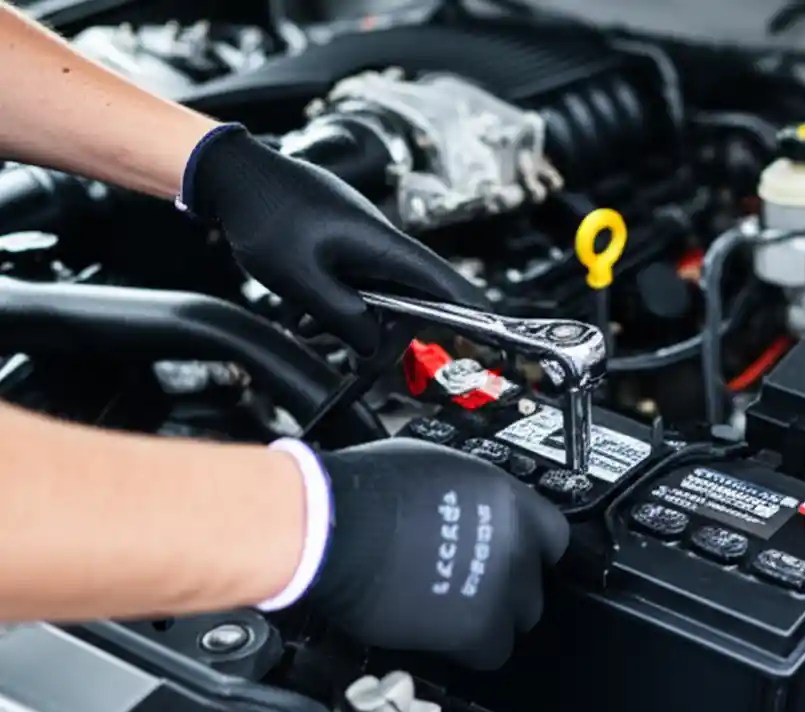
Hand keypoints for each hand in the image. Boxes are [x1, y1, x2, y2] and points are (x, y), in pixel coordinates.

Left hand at [183, 124, 487, 354]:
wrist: (233, 175)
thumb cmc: (267, 217)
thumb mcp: (303, 281)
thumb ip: (344, 317)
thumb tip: (370, 343)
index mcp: (382, 246)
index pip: (441, 281)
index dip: (468, 309)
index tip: (490, 329)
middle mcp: (379, 241)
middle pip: (407, 295)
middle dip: (385, 331)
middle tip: (360, 362)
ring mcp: (360, 238)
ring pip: (375, 290)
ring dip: (352, 318)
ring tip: (312, 330)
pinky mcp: (341, 237)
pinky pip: (353, 277)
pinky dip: (336, 300)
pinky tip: (303, 312)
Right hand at [307, 439, 568, 668]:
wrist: (334, 526)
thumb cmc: (366, 488)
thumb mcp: (436, 467)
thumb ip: (469, 493)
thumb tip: (465, 502)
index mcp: (508, 499)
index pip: (553, 535)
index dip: (531, 549)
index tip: (513, 556)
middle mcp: (515, 542)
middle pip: (535, 581)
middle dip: (508, 585)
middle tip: (474, 584)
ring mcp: (499, 586)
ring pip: (518, 619)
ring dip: (492, 617)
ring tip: (454, 610)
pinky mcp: (475, 626)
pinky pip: (492, 651)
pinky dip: (472, 647)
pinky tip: (444, 632)